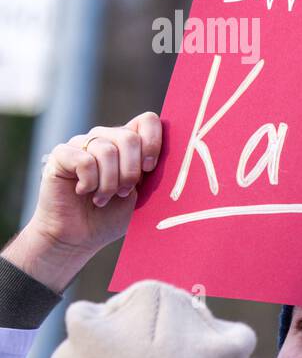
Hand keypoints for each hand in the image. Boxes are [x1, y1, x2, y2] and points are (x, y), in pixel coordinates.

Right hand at [2, 112, 162, 290]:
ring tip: (104, 198)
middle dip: (131, 171)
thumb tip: (184, 161)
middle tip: (124, 192)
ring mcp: (82, 143)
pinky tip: (85, 192)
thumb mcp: (143, 194)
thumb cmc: (113, 216)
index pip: (148, 120)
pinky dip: (89, 182)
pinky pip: (83, 159)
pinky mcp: (61, 154)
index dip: (153, 142)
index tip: (150, 168)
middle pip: (129, 137)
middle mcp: (106, 138)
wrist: (79, 237)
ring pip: (106, 150)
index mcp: (129, 144)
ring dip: (109, 182)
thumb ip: (155, 174)